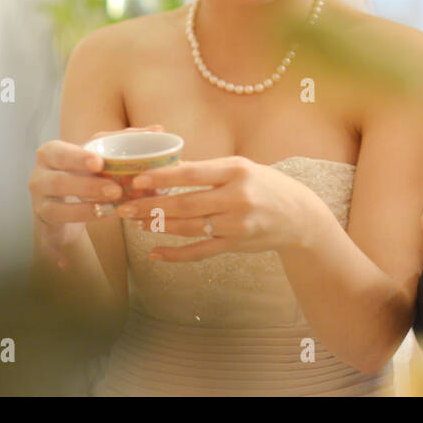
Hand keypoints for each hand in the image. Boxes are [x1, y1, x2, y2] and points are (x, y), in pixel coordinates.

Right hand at [29, 125, 163, 267]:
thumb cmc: (85, 172)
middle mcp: (40, 177)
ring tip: (111, 209)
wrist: (63, 203)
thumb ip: (126, 140)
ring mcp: (39, 203)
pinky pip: (54, 234)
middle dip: (87, 187)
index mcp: (51, 154)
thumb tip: (159, 129)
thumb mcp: (101, 153)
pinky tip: (90, 233)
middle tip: (115, 191)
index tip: (99, 163)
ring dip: (84, 211)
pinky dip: (69, 237)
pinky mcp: (44, 225)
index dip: (77, 157)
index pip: (60, 152)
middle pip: (58, 181)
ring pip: (56, 209)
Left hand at [113, 156, 322, 261]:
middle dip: (150, 206)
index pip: (192, 173)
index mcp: (236, 171)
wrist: (298, 215)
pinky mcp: (235, 245)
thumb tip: (166, 168)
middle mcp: (237, 197)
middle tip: (124, 207)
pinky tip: (155, 253)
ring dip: (158, 226)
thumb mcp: (242, 168)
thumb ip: (208, 170)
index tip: (136, 180)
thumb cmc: (265, 185)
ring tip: (135, 223)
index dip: (162, 177)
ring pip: (188, 227)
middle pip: (185, 203)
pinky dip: (175, 254)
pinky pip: (200, 251)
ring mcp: (236, 224)